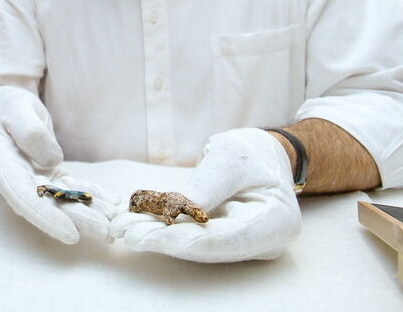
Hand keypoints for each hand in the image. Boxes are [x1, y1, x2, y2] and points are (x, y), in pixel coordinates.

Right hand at [0, 87, 115, 243]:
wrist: (0, 111)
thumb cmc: (6, 109)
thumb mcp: (15, 110)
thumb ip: (30, 133)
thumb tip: (53, 159)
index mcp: (2, 167)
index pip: (24, 198)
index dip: (48, 218)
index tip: (71, 234)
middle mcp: (17, 181)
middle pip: (47, 206)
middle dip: (77, 220)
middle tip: (105, 231)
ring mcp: (33, 181)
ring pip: (61, 200)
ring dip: (88, 211)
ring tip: (113, 220)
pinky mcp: (47, 176)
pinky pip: (70, 188)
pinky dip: (90, 194)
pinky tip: (110, 201)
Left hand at [110, 128, 300, 261]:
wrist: (263, 157)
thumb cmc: (252, 153)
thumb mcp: (230, 159)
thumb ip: (207, 187)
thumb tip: (174, 213)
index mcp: (277, 222)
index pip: (227, 239)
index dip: (186, 240)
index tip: (150, 235)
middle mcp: (264, 243)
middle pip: (209, 249)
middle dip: (164, 241)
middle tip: (126, 230)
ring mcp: (245, 246)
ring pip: (197, 248)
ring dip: (159, 238)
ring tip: (125, 226)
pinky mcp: (225, 241)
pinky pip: (193, 240)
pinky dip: (165, 232)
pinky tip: (138, 224)